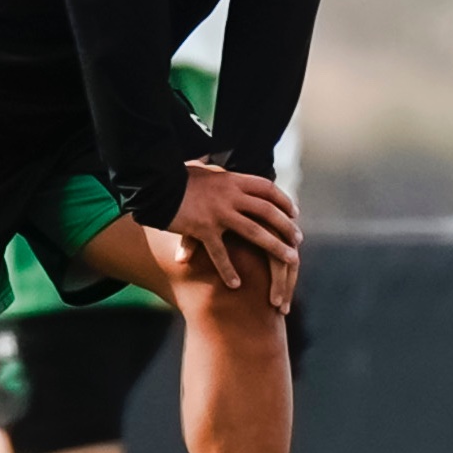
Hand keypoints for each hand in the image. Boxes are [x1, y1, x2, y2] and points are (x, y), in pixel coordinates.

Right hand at [164, 161, 300, 301]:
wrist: (153, 182)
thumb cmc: (174, 176)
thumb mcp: (200, 170)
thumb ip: (213, 172)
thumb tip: (216, 167)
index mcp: (231, 180)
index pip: (266, 189)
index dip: (283, 201)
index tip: (294, 213)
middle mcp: (229, 195)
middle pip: (267, 211)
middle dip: (286, 226)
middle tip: (298, 240)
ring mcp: (218, 212)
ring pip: (255, 232)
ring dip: (275, 246)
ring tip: (291, 260)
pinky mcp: (203, 228)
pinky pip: (220, 253)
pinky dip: (228, 270)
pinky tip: (237, 285)